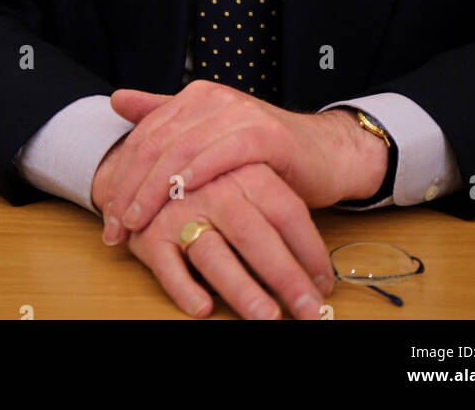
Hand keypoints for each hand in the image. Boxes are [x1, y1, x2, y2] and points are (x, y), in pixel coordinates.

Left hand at [98, 80, 386, 242]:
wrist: (323, 154)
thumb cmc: (264, 153)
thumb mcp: (209, 136)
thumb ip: (164, 116)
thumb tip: (116, 99)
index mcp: (195, 97)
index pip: (143, 135)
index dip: (120, 175)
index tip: (106, 214)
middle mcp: (213, 98)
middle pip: (155, 144)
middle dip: (129, 189)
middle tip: (114, 228)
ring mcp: (238, 113)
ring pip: (180, 151)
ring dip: (153, 191)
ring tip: (136, 224)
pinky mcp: (264, 133)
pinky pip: (220, 154)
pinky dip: (195, 175)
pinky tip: (179, 197)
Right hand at [125, 161, 335, 319]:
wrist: (149, 158)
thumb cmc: (212, 178)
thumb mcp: (249, 175)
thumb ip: (278, 213)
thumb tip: (320, 271)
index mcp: (246, 170)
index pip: (286, 211)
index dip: (309, 250)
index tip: (325, 285)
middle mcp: (215, 189)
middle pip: (255, 235)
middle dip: (286, 277)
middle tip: (310, 312)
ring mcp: (181, 210)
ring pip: (213, 253)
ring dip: (241, 288)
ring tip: (267, 317)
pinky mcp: (150, 233)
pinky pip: (166, 265)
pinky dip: (183, 287)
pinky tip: (203, 309)